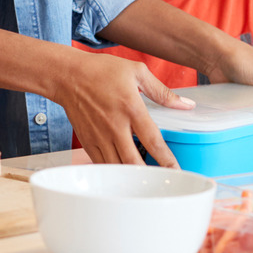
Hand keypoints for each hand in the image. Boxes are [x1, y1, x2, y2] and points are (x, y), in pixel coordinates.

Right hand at [54, 51, 194, 167]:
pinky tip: (124, 172)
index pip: (153, 141)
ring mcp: (100, 136)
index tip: (177, 172)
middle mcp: (115, 126)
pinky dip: (114, 171)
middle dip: (149, 176)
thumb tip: (186, 104)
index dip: (167, 160)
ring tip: (144, 181)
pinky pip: (102, 163)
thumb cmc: (100, 71)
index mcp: (131, 108)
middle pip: (134, 162)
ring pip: (118, 167)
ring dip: (131, 177)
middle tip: (162, 182)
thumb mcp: (136, 71)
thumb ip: (162, 91)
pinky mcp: (87, 141)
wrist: (67, 76)